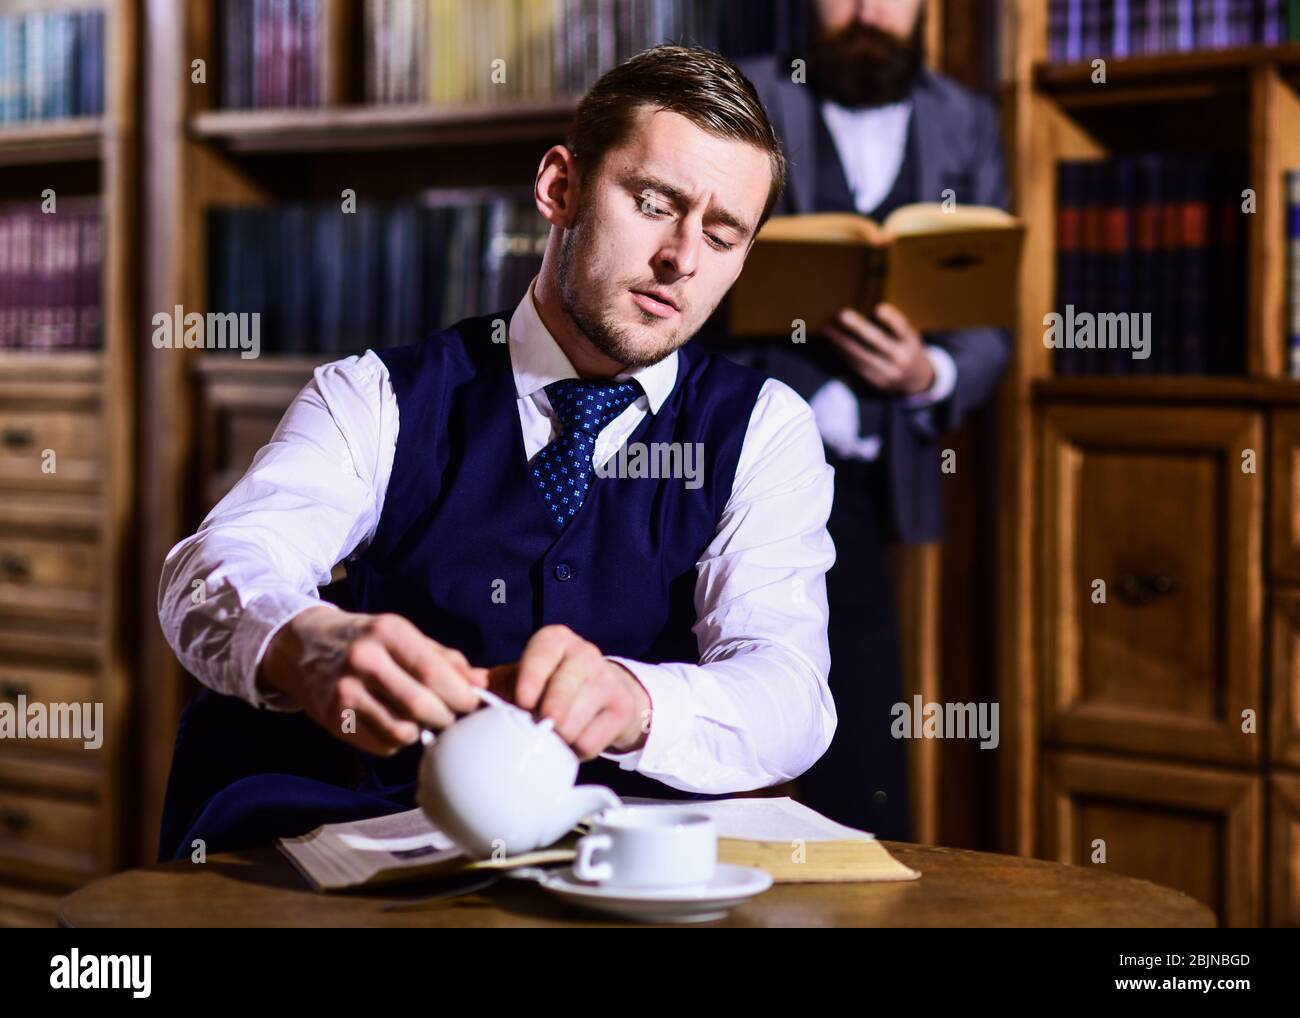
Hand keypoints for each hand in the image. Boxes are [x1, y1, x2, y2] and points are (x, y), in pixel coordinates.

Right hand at [258, 606, 487, 755]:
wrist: (302, 646)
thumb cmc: (365, 639)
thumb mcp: (402, 635)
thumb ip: (444, 658)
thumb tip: (481, 683)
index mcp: (388, 632)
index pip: (435, 673)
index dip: (462, 696)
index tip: (472, 703)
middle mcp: (364, 660)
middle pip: (421, 707)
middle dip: (445, 717)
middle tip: (449, 716)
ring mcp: (345, 692)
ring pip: (402, 731)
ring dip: (419, 731)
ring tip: (417, 717)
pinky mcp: (333, 719)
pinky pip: (382, 744)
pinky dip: (396, 740)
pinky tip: (390, 721)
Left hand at [485, 624, 651, 761]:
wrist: (600, 697)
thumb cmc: (547, 685)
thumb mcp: (519, 678)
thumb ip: (490, 682)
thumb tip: (464, 684)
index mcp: (554, 641)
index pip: (544, 651)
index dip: (533, 675)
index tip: (522, 699)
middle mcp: (584, 653)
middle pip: (567, 684)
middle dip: (552, 708)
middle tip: (543, 725)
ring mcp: (606, 680)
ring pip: (578, 717)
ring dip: (559, 736)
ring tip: (550, 738)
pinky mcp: (621, 709)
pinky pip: (592, 740)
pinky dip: (576, 750)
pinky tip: (570, 743)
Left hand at [822, 302, 934, 394]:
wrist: (915, 380)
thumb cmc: (906, 348)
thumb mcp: (908, 336)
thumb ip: (894, 326)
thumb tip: (867, 310)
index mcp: (911, 343)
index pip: (902, 329)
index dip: (892, 319)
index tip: (879, 308)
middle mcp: (901, 359)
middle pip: (877, 341)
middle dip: (858, 327)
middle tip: (841, 314)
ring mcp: (887, 372)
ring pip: (861, 355)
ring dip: (841, 341)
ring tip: (826, 328)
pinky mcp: (875, 381)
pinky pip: (856, 365)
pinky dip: (843, 353)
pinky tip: (832, 343)